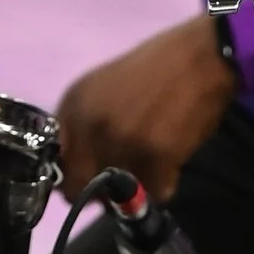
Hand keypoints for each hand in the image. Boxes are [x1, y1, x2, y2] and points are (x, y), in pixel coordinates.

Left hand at [57, 14, 236, 201]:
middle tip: (117, 185)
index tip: (86, 176)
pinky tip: (170, 161)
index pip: (52, 161)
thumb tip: (75, 162)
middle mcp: (90, 127)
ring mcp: (121, 143)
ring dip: (132, 190)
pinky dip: (163, 184)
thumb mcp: (103, 86)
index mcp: (74, 106)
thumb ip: (83, 121)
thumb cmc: (156, 68)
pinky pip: (153, 193)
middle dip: (95, 194)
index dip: (68, 174)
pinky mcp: (155, 157)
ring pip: (115, 197)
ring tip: (149, 165)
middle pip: (76, 189)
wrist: (201, 56)